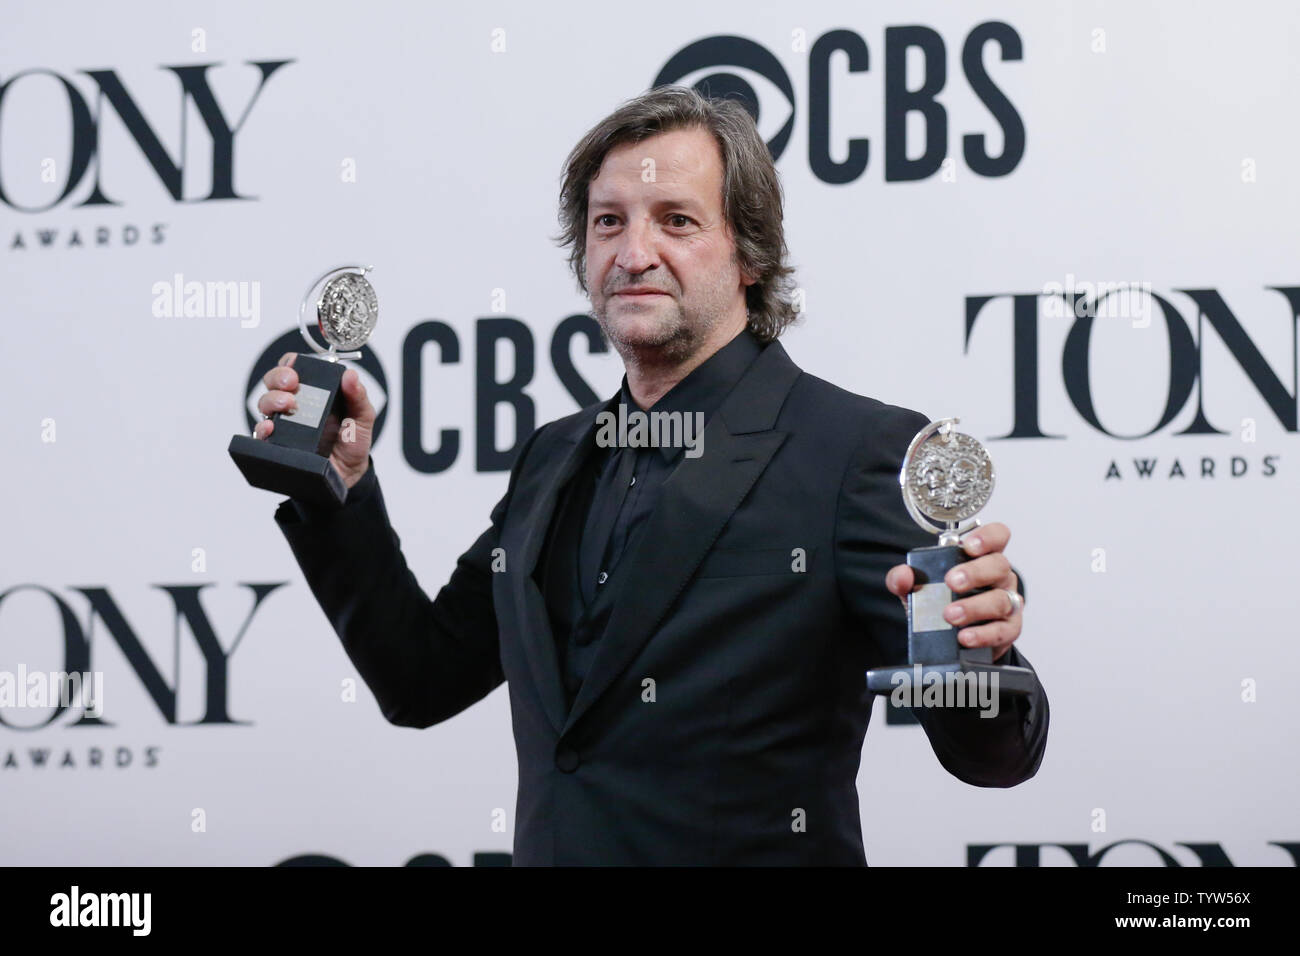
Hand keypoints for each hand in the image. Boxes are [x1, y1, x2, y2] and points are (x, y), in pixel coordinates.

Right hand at [252, 352, 375, 489]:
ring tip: (288, 405)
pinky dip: (262, 428)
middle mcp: (295, 403)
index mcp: (314, 390)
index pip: (293, 368)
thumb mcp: (362, 416)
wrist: (350, 472)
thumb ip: (358, 395)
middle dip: (278, 378)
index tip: (297, 368)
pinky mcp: (278, 443)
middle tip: (292, 385)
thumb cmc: (353, 440)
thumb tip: (351, 376)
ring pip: (265, 403)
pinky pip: (261, 433)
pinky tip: (270, 428)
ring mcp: (284, 422)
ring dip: (272, 400)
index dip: (290, 363)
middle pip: (273, 381)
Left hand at [885, 522, 1022, 661]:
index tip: (969, 546)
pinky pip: (1002, 631)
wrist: (950, 639)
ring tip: (950, 615)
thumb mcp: (919, 588)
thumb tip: (902, 575)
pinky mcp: (1008, 629)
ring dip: (974, 607)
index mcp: (982, 557)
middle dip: (975, 573)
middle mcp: (999, 577)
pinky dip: (982, 634)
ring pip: (1001, 600)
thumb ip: (904, 579)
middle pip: (999, 566)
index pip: (997, 536)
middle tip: (951, 582)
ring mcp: (1007, 602)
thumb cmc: (941, 603)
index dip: (988, 537)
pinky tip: (965, 637)